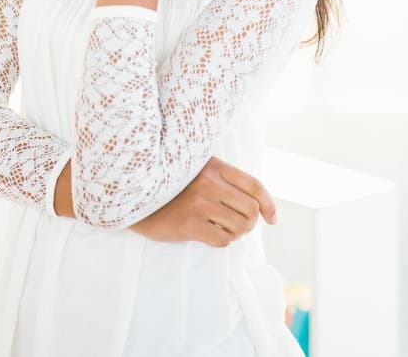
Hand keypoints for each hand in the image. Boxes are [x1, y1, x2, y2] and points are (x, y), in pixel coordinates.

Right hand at [129, 155, 276, 247]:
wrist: (135, 195)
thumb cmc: (169, 184)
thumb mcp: (195, 168)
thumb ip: (221, 177)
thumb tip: (256, 202)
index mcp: (214, 166)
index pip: (253, 185)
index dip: (268, 204)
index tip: (272, 218)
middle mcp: (209, 182)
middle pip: (250, 209)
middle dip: (250, 223)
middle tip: (238, 225)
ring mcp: (200, 203)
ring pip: (240, 227)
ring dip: (236, 233)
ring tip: (223, 228)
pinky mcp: (190, 224)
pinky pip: (222, 240)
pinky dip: (222, 240)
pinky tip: (209, 234)